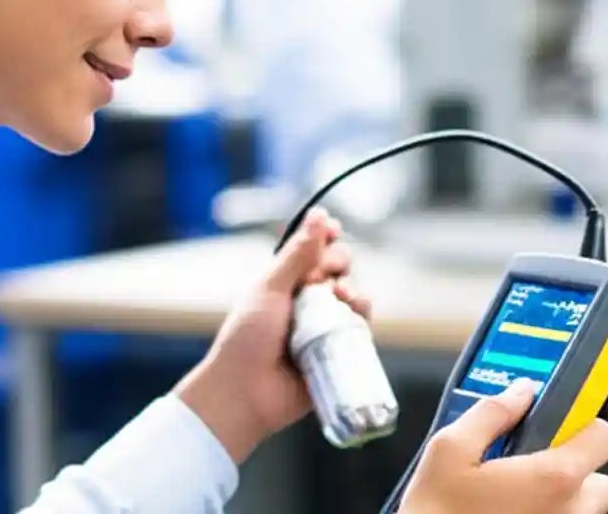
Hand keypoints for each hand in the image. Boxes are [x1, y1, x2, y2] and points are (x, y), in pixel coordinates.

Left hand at [174, 208, 369, 462]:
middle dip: (339, 262)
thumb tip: (319, 214)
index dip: (326, 237)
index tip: (334, 229)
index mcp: (285, 283)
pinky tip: (355, 313)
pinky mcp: (338, 350)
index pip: (313, 251)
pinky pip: (360, 327)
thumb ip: (297, 254)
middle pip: (338, 269)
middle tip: (327, 272)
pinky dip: (362, 315)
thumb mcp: (269, 288)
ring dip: (353, 288)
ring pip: (353, 296)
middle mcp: (307, 301)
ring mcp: (324, 325)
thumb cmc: (247, 338)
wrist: (245, 392)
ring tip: (342, 295)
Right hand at [399, 380, 607, 513]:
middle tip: (535, 464)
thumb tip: (519, 393)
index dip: (585, 425)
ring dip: (562, 499)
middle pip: (601, 482)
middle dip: (576, 469)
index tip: (561, 422)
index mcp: (553, 478)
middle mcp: (568, 513)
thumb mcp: (450, 451)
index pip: (605, 437)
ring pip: (582, 511)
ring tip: (518, 495)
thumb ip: (492, 413)